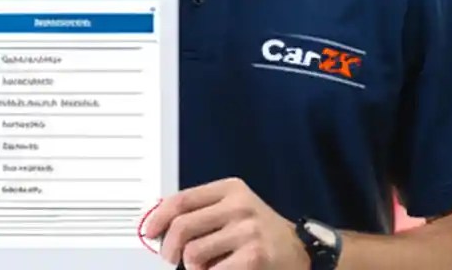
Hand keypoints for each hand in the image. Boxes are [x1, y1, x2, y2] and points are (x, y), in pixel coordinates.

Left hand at [141, 178, 307, 269]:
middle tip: (170, 258)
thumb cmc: (262, 232)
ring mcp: (248, 230)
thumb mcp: (235, 209)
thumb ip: (203, 211)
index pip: (181, 199)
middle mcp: (239, 206)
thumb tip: (160, 224)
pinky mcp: (255, 256)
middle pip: (182, 226)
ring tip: (203, 267)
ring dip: (191, 267)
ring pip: (193, 252)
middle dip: (169, 248)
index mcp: (230, 189)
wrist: (301, 250)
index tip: (149, 232)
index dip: (158, 218)